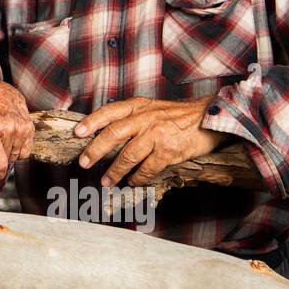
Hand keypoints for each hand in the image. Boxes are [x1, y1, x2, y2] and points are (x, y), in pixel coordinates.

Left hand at [0, 79, 33, 207]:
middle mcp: (7, 128)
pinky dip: (20, 148)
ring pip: (17, 155)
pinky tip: (13, 137)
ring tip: (2, 138)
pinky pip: (27, 150)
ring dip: (10, 152)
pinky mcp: (29, 125)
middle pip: (8, 159)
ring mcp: (20, 126)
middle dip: (1, 158)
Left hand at [75, 97, 225, 186]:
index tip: (77, 133)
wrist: (211, 117)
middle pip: (113, 134)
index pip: (109, 112)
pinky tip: (133, 182)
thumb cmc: (178, 115)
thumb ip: (132, 117)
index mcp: (139, 106)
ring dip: (115, 171)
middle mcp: (146, 118)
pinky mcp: (169, 150)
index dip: (91, 122)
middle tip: (84, 163)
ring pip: (128, 155)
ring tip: (106, 181)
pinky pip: (147, 168)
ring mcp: (157, 134)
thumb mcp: (152, 107)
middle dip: (95, 150)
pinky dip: (138, 178)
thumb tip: (106, 133)